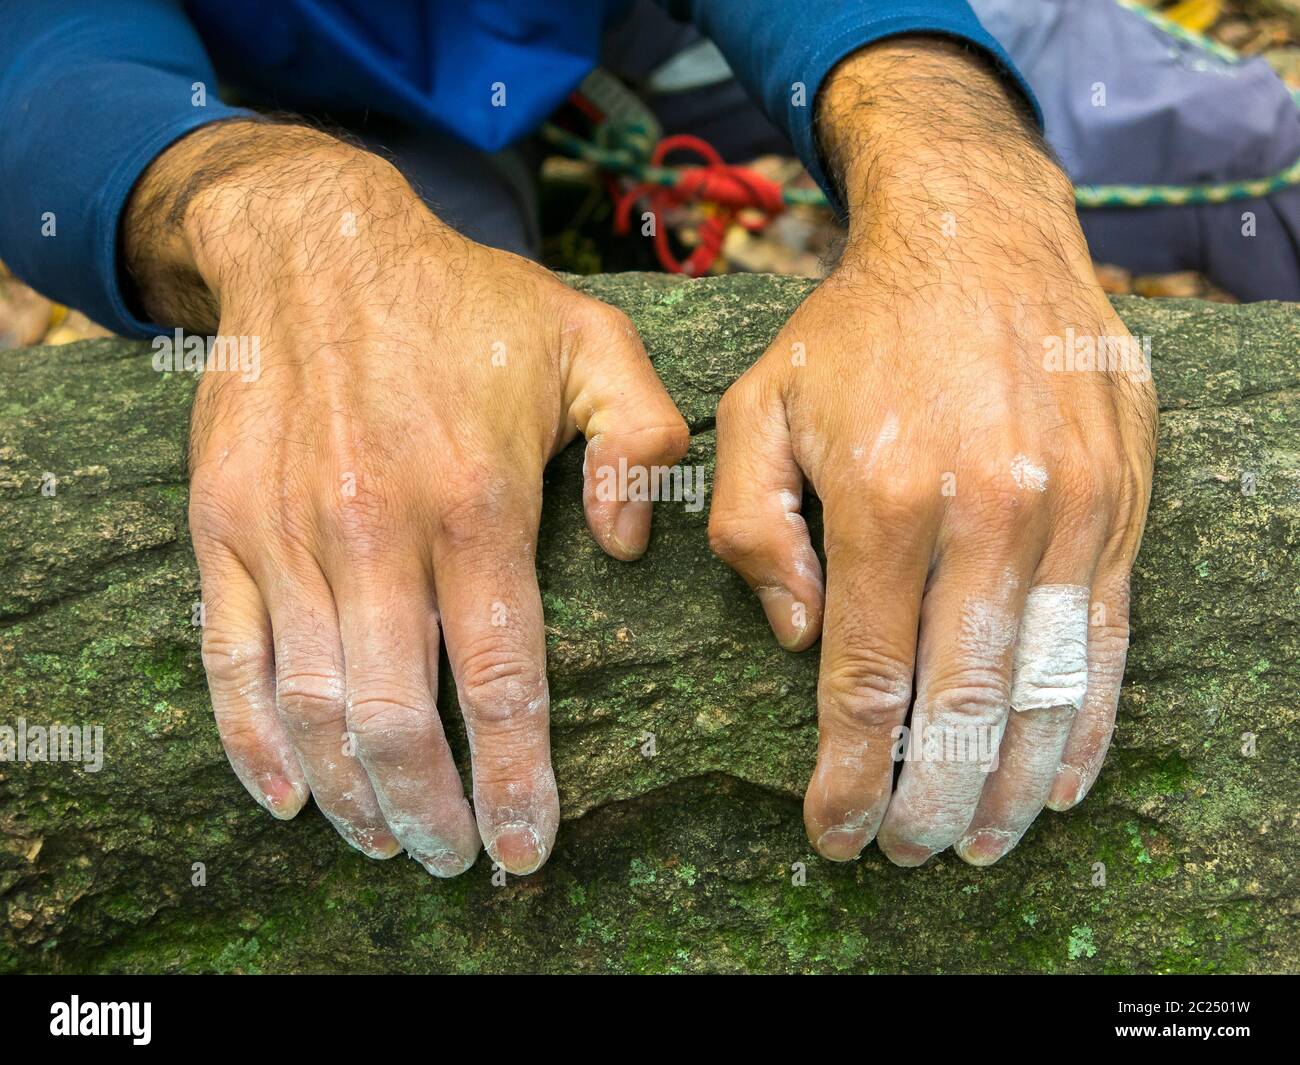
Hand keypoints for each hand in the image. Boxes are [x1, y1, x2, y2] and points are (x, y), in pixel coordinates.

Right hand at [126, 123, 687, 874]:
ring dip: (351, 794)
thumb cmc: (466, 304)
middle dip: (433, 811)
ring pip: (312, 705)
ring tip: (387, 842)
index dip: (516, 778)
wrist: (320, 248)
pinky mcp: (225, 526)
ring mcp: (289, 533)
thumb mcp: (591, 343)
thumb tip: (630, 548)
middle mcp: (376, 530)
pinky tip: (288, 793)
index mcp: (476, 501)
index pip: (499, 678)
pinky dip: (250, 741)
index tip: (528, 844)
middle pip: (399, 717)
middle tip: (460, 859)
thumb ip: (639, 440)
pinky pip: (228, 657)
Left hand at [708, 41, 1155, 865]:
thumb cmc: (852, 333)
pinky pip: (1111, 638)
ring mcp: (1070, 509)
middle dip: (929, 797)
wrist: (977, 239)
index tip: (835, 830)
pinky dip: (1086, 720)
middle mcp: (986, 511)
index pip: (864, 677)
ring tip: (984, 842)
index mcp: (884, 496)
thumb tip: (800, 636)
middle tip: (908, 851)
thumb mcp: (756, 407)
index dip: (848, 770)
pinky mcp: (1121, 502)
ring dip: (1014, 785)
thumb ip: (751, 528)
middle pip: (959, 702)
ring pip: (1044, 687)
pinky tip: (1063, 774)